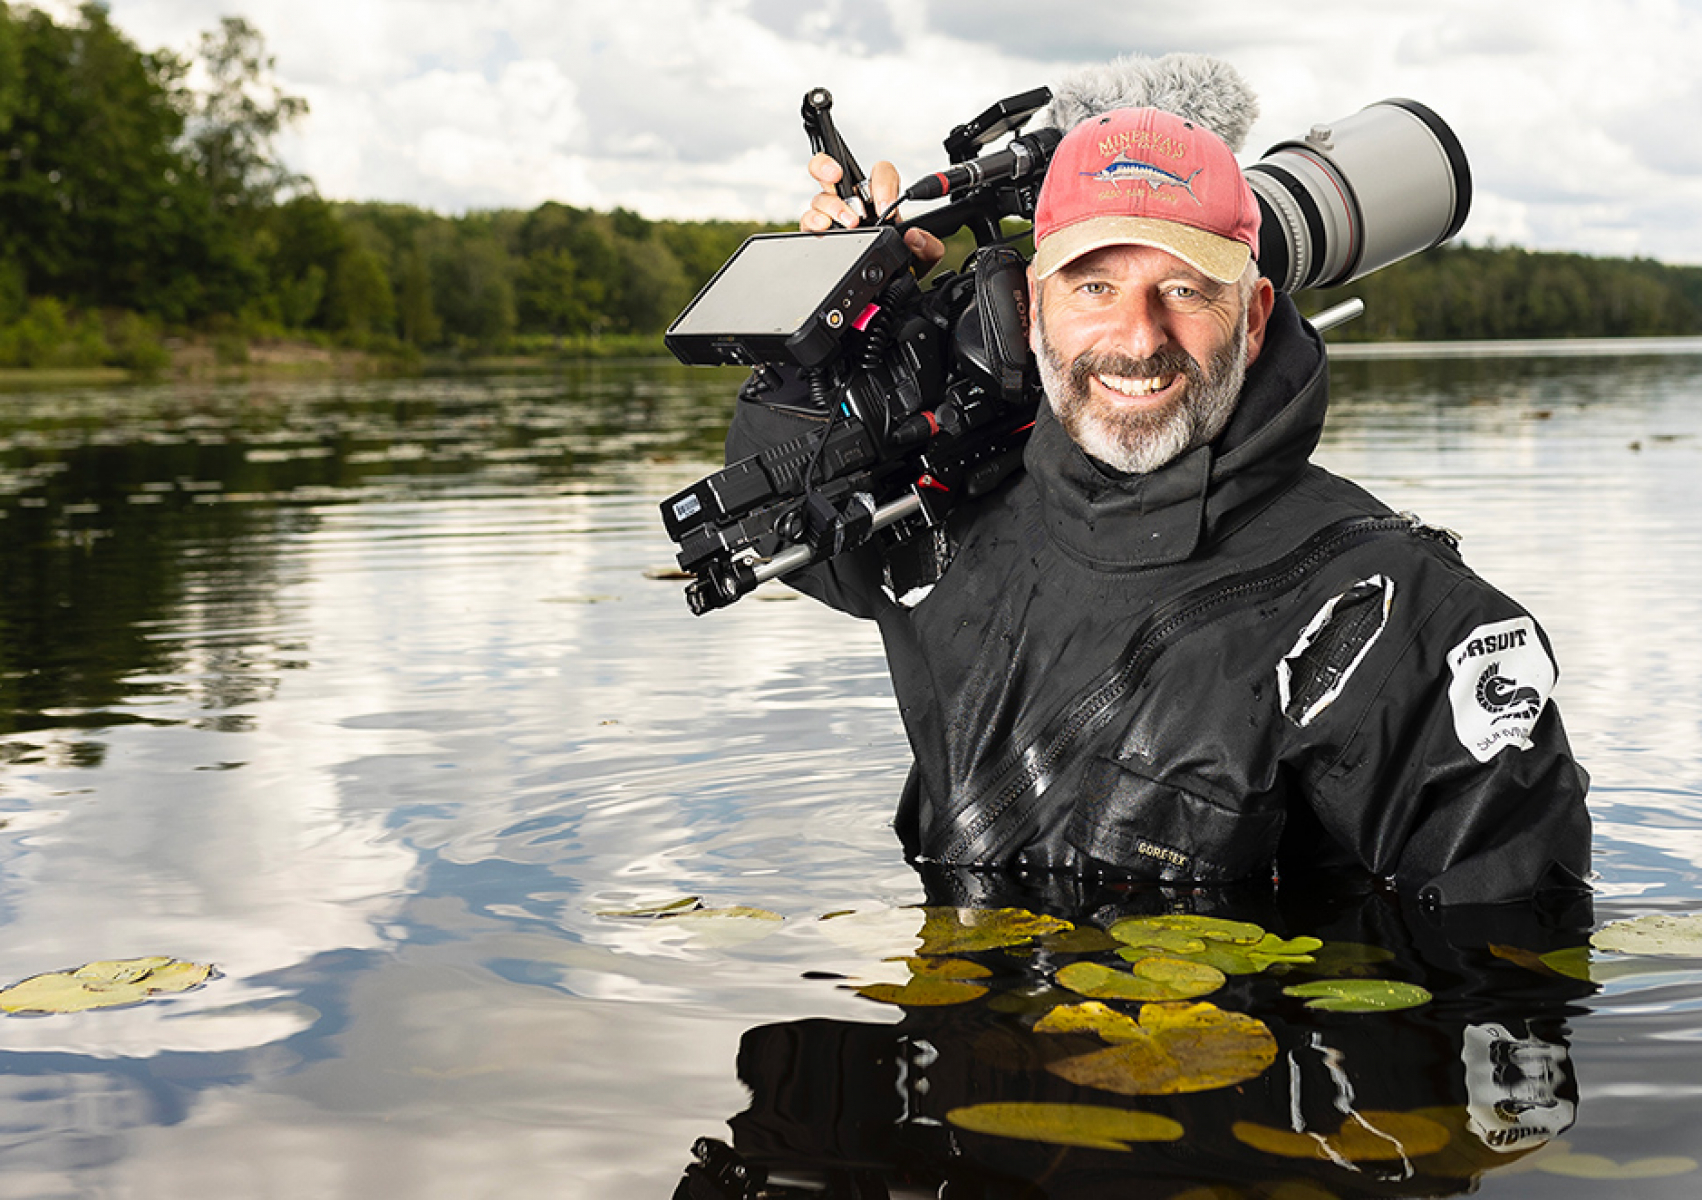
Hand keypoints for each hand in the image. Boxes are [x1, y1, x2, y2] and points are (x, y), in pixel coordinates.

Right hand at [800, 153, 945, 269]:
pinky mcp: (819, 234)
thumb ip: (928, 247)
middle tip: (837, 176)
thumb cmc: (900, 269)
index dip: (882, 183)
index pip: (880, 173)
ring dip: (832, 206)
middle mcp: (853, 204)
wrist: (882, 292)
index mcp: (880, 201)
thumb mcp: (921, 259)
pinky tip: (825, 228)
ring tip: (849, 222)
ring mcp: (833, 217)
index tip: (886, 206)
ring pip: (821, 197)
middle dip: (828, 167)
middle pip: (833, 170)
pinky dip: (814, 221)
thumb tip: (915, 236)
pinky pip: (808, 221)